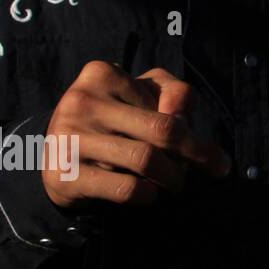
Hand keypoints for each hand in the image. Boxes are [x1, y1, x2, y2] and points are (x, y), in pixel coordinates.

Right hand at [42, 62, 231, 209]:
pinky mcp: (63, 175)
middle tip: (212, 170)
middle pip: (163, 130)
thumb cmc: (114, 119)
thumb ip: (175, 93)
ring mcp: (68, 138)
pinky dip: (147, 194)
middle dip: (195, 155)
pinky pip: (125, 189)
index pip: (169, 107)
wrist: (57, 157)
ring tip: (175, 183)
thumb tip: (183, 116)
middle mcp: (82, 101)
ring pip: (146, 160)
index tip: (206, 152)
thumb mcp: (144, 94)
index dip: (192, 134)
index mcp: (102, 74)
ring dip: (172, 177)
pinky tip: (148, 193)